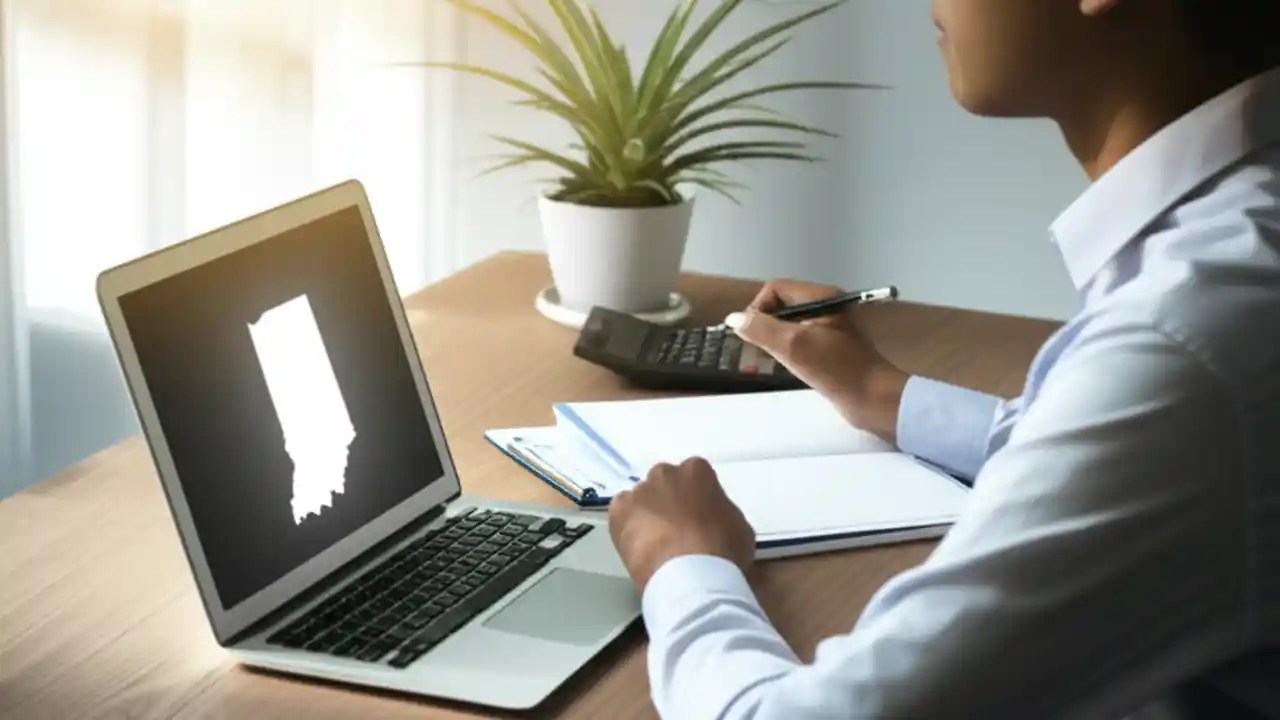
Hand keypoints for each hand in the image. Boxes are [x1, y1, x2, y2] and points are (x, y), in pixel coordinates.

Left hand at [608, 458, 754, 592]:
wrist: (690, 577)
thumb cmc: (722, 551)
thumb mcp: (739, 526)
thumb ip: (721, 512)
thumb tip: (710, 517)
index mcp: (696, 471)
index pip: (695, 476)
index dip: (698, 498)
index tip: (700, 516)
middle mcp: (665, 474)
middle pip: (665, 483)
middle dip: (670, 501)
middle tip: (678, 529)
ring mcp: (639, 492)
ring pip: (643, 499)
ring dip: (649, 514)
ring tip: (658, 543)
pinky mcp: (618, 512)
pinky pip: (623, 513)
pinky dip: (629, 525)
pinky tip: (640, 545)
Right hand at [734, 279, 909, 440]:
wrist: (872, 399)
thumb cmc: (836, 369)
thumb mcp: (793, 346)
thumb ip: (761, 329)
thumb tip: (733, 318)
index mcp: (821, 297)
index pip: (775, 289)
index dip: (758, 309)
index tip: (751, 335)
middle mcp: (826, 306)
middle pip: (781, 305)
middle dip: (765, 325)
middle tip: (759, 350)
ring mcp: (830, 327)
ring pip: (789, 325)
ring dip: (775, 340)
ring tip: (772, 360)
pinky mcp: (831, 347)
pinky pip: (800, 340)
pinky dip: (788, 350)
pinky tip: (789, 367)